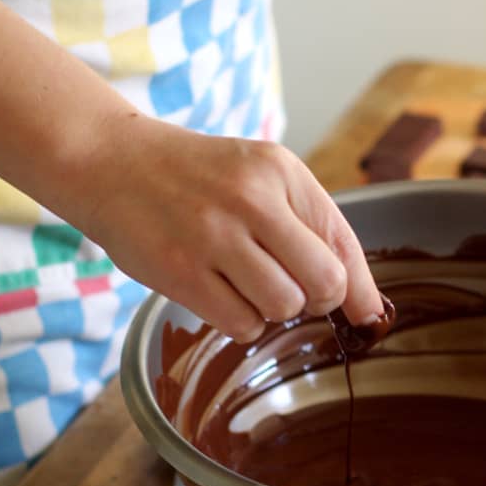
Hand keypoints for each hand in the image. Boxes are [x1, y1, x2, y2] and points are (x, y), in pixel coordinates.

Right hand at [77, 114, 382, 341]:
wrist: (116, 162)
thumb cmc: (198, 176)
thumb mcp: (259, 175)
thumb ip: (307, 223)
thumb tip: (360, 300)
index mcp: (281, 171)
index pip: (343, 240)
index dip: (363, 289)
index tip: (369, 316)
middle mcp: (253, 199)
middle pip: (324, 282)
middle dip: (319, 300)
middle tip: (298, 292)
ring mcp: (214, 236)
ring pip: (284, 306)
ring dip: (275, 309)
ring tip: (248, 283)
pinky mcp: (180, 271)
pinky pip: (241, 323)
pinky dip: (241, 321)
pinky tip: (223, 293)